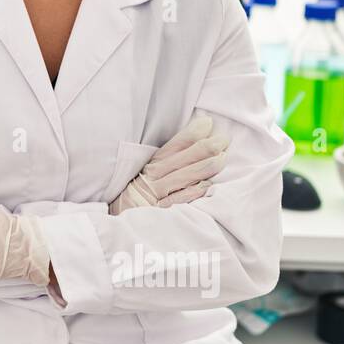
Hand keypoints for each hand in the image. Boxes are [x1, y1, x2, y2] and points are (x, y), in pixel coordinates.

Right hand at [109, 113, 229, 215]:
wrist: (119, 220)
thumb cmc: (138, 196)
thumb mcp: (147, 175)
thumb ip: (168, 162)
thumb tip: (195, 144)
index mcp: (151, 165)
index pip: (174, 145)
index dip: (192, 133)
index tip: (208, 123)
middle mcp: (153, 177)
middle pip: (182, 158)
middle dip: (205, 147)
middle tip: (224, 139)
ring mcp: (155, 194)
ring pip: (182, 176)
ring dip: (205, 166)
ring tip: (223, 157)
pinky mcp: (158, 212)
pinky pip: (178, 200)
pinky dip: (192, 192)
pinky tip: (207, 185)